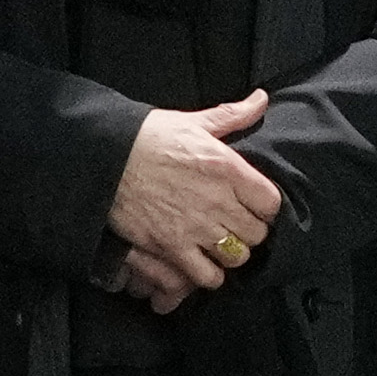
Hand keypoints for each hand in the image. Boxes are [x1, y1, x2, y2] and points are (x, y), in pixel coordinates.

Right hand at [106, 87, 281, 303]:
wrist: (105, 156)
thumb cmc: (148, 136)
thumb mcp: (193, 121)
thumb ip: (232, 115)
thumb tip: (261, 99)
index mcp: (227, 167)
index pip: (271, 202)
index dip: (265, 207)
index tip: (254, 206)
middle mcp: (217, 200)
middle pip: (257, 233)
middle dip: (249, 230)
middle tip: (234, 225)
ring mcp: (195, 226)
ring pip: (236, 256)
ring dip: (230, 253)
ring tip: (219, 244)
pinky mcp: (171, 246)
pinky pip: (207, 275)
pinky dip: (209, 273)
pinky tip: (201, 261)